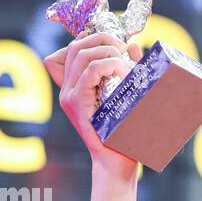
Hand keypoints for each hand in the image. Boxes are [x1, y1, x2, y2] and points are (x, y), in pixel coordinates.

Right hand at [44, 33, 143, 176]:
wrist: (117, 162)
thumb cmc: (124, 133)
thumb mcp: (124, 96)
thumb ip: (126, 71)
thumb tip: (134, 47)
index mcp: (74, 86)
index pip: (70, 50)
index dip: (88, 37)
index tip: (112, 42)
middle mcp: (67, 90)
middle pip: (75, 46)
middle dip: (102, 38)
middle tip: (123, 48)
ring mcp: (70, 96)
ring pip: (81, 54)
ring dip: (107, 50)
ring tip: (125, 62)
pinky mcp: (78, 104)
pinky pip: (89, 72)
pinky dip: (108, 64)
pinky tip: (123, 72)